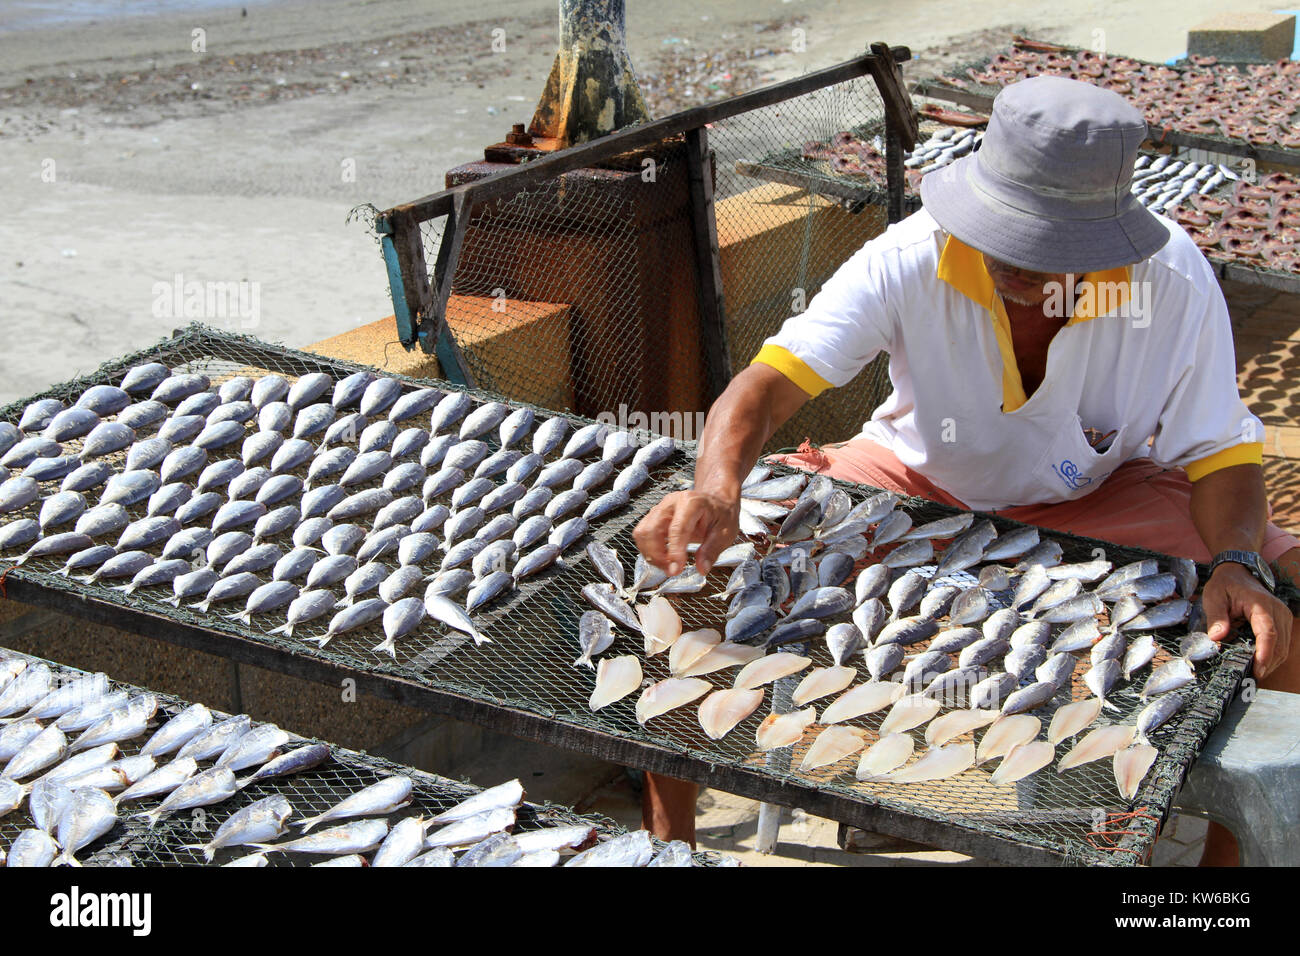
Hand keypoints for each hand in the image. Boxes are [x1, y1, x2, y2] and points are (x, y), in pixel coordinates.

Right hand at [632, 490, 739, 576]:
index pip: (677, 529)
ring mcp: (660, 509)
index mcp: (691, 503)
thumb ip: (712, 551)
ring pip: (642, 533)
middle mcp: (671, 503)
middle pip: (651, 530)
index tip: (675, 570)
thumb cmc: (721, 515)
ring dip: (651, 554)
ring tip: (668, 566)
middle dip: (657, 555)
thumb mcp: (726, 533)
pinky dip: (649, 551)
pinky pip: (643, 535)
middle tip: (672, 571)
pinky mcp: (654, 517)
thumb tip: (702, 569)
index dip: (674, 552)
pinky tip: (664, 559)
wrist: (716, 502)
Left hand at [1202, 563, 1292, 678]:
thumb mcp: (1213, 596)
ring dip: (1271, 662)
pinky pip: (1282, 644)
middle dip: (1267, 664)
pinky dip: (1272, 655)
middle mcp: (1278, 612)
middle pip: (1280, 645)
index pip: (1268, 633)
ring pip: (1284, 647)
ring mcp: (1283, 617)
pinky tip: (1259, 663)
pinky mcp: (1282, 622)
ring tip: (1253, 674)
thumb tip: (1216, 638)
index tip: (1258, 670)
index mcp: (1261, 605)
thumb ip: (1216, 617)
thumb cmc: (1225, 585)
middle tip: (1250, 679)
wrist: (1238, 572)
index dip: (1264, 654)